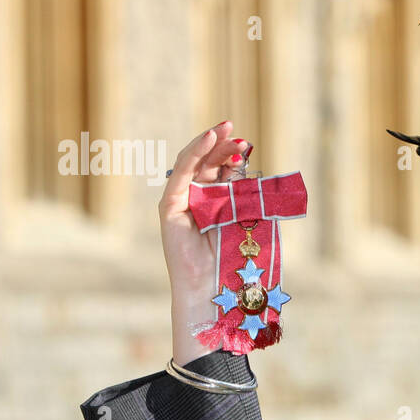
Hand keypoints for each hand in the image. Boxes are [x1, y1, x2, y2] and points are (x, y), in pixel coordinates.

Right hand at [161, 121, 250, 362]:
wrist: (215, 289)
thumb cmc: (235, 261)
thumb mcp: (246, 218)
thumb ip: (246, 193)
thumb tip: (249, 164)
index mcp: (217, 205)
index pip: (221, 172)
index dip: (231, 155)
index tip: (246, 143)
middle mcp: (197, 201)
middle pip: (207, 164)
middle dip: (222, 145)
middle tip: (236, 132)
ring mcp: (181, 202)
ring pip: (194, 164)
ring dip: (209, 144)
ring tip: (226, 130)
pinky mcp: (169, 206)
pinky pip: (181, 173)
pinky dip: (194, 154)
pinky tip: (207, 139)